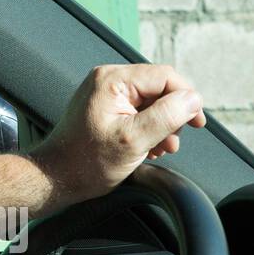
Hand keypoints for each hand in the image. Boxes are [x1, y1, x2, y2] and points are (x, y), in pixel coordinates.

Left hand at [28, 64, 206, 203]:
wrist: (57, 178)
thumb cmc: (87, 162)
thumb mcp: (133, 141)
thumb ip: (166, 117)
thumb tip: (194, 100)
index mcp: (113, 80)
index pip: (165, 77)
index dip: (187, 98)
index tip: (197, 122)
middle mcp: (109, 80)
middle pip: (159, 88)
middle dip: (171, 115)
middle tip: (171, 142)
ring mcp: (105, 93)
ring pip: (150, 101)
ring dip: (161, 125)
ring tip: (159, 148)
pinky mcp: (105, 107)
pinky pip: (137, 110)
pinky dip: (147, 128)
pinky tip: (147, 147)